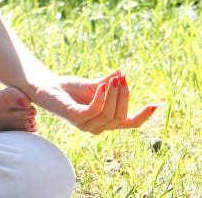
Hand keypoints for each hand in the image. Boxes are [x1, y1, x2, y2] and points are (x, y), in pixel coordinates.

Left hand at [33, 71, 157, 134]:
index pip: (129, 123)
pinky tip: (102, 86)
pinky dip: (101, 98)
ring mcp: (86, 125)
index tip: (155, 105)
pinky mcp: (75, 117)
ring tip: (115, 80)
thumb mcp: (93, 85)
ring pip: (109, 115)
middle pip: (121, 117)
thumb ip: (107, 83)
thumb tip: (122, 74)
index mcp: (105, 121)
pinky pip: (93, 111)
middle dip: (125, 97)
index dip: (143, 116)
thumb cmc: (69, 88)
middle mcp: (98, 127)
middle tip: (123, 79)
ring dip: (114, 95)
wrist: (46, 86)